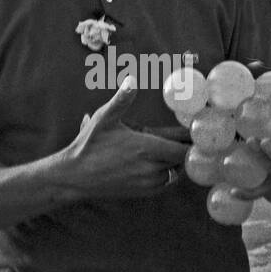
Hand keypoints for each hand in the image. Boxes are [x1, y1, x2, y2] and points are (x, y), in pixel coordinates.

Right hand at [58, 79, 189, 199]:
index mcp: (146, 148)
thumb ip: (122, 100)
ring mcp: (148, 183)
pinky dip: (169, 173)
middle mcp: (150, 168)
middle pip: (182, 161)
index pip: (183, 150)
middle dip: (186, 150)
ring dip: (177, 162)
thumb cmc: (89, 145)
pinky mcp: (143, 192)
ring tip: (176, 148)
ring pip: (176, 173)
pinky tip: (163, 161)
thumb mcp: (104, 119)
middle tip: (190, 138)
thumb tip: (131, 79)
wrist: (74, 177)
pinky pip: (166, 183)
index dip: (192, 143)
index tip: (195, 133)